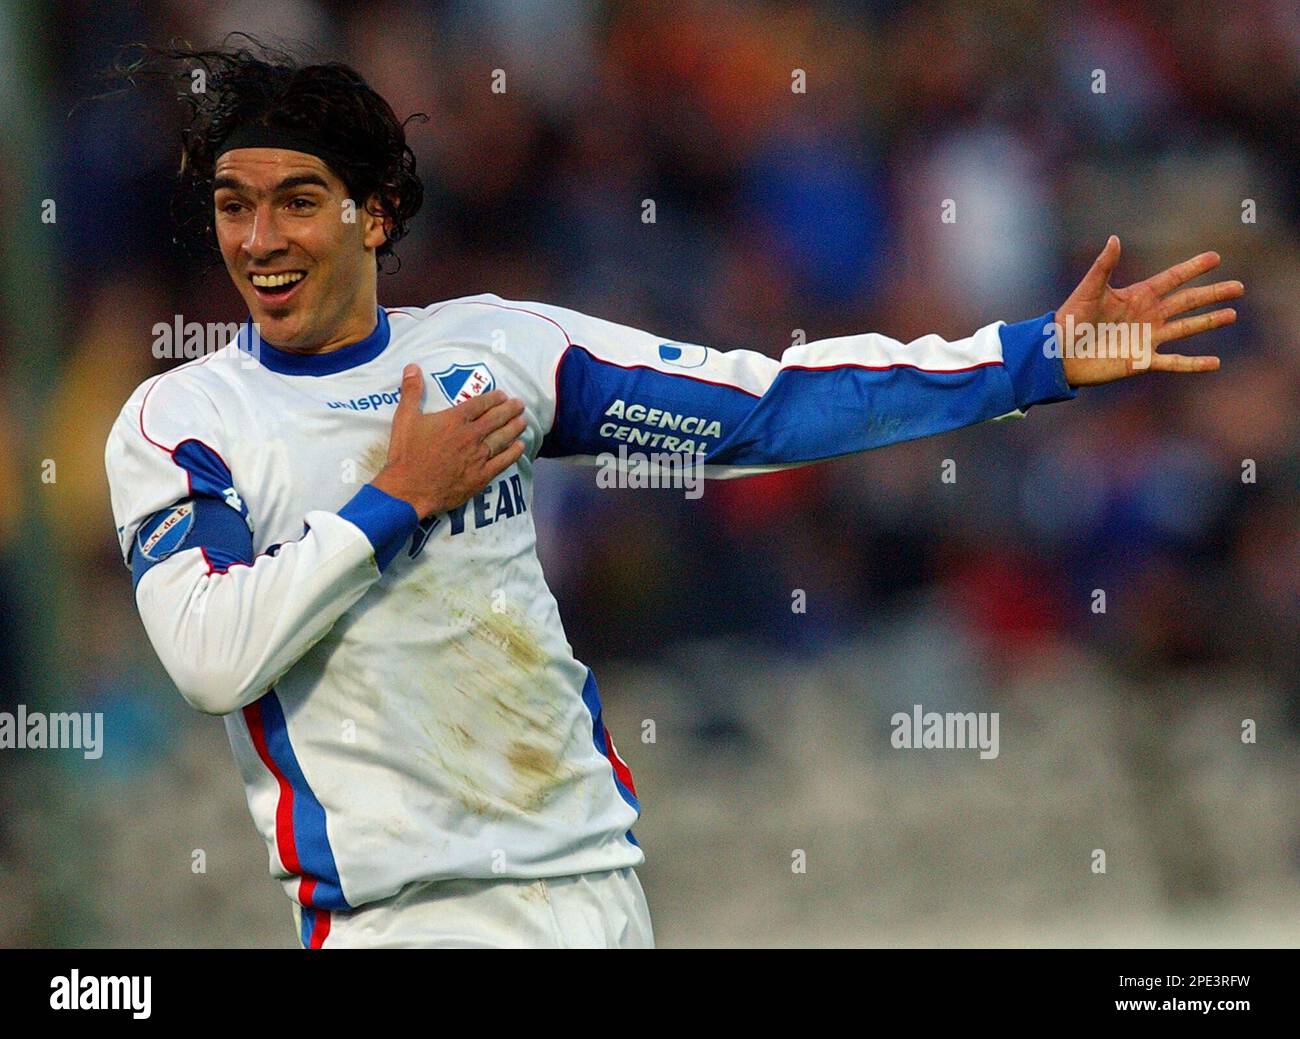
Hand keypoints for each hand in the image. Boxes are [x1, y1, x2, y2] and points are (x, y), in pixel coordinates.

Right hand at [371, 364, 526, 518]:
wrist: (409, 489)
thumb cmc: (405, 454)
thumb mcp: (404, 418)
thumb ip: (411, 391)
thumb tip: (413, 366)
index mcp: (455, 419)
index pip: (480, 404)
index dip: (493, 398)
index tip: (502, 395)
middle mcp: (471, 435)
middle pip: (496, 419)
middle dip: (510, 410)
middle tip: (520, 404)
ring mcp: (478, 456)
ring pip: (503, 438)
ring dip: (514, 428)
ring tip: (523, 421)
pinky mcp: (481, 476)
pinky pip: (503, 462)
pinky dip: (513, 453)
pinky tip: (520, 446)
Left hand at [1054, 236, 1242, 386]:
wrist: (1058, 354)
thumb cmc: (1070, 319)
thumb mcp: (1089, 290)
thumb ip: (1103, 266)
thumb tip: (1114, 238)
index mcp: (1137, 296)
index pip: (1172, 279)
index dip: (1192, 268)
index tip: (1215, 257)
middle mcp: (1147, 316)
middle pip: (1187, 302)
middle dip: (1212, 294)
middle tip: (1238, 287)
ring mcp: (1147, 338)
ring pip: (1185, 328)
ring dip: (1209, 321)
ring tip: (1232, 314)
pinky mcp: (1142, 361)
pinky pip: (1174, 362)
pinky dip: (1194, 363)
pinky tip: (1214, 362)